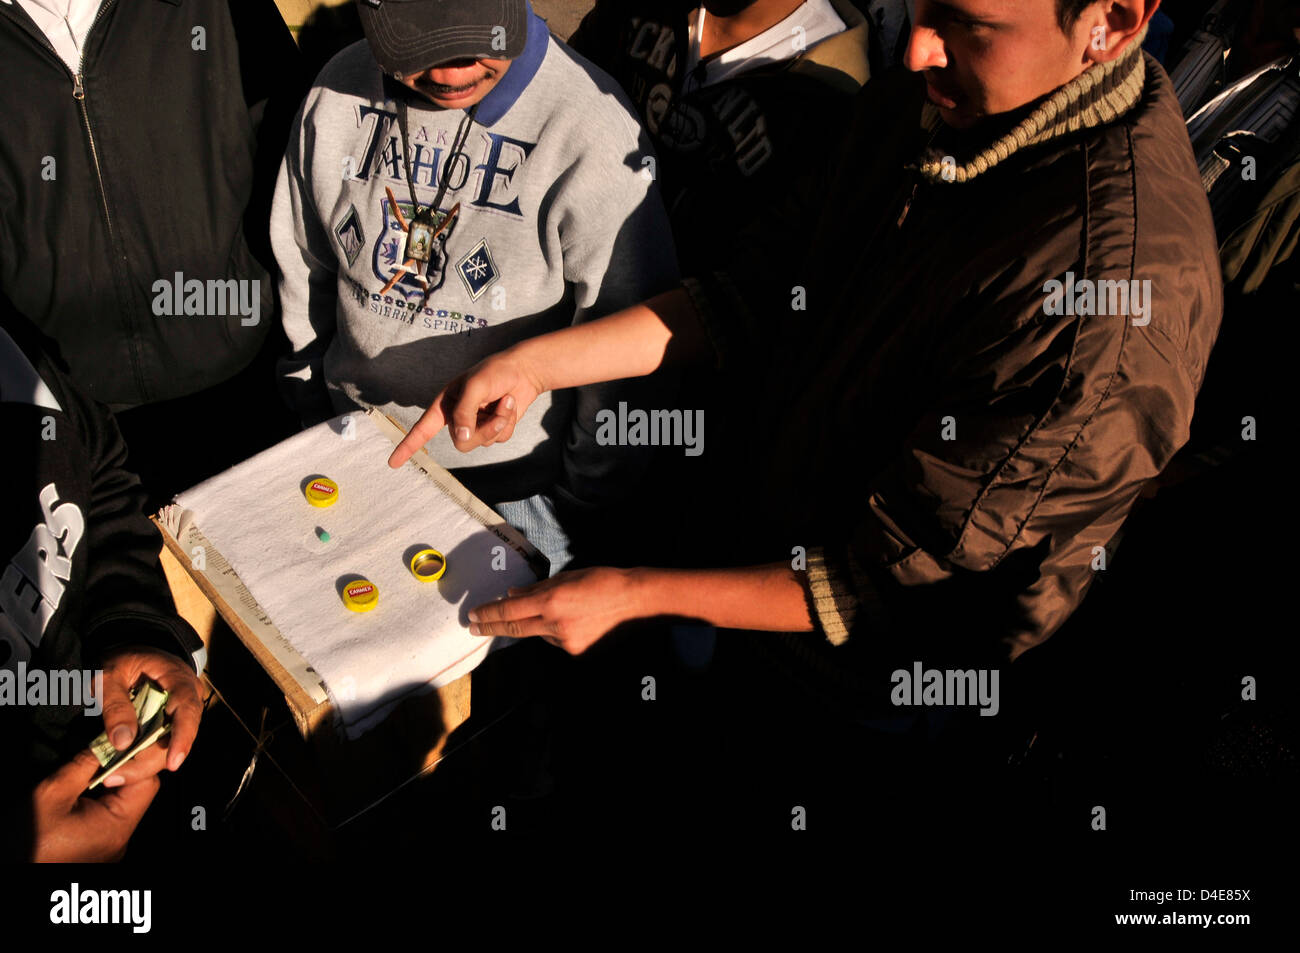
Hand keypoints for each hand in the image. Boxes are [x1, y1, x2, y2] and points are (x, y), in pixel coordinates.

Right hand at [31, 750, 160, 861]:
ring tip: (89, 772)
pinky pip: (109, 818)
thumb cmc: (26, 837)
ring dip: (109, 784)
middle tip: (101, 754)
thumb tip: (104, 742)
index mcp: (117, 825)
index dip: (134, 759)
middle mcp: (121, 838)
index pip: (146, 782)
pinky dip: (100, 800)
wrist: (12, 867)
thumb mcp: (54, 791)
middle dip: (121, 770)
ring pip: (122, 804)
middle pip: (136, 793)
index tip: (118, 743)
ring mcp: (111, 845)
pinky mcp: (99, 847)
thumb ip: (84, 764)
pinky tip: (84, 791)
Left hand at [98, 646, 201, 780]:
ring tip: (111, 775)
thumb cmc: (121, 661)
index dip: (182, 737)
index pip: (187, 710)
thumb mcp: (108, 675)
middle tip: (115, 776)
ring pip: (169, 745)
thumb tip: (123, 742)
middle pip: (177, 736)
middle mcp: (189, 698)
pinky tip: (119, 767)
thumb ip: (114, 705)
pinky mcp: (170, 724)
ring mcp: (182, 712)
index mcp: (179, 679)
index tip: (173, 763)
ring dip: (142, 763)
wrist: (131, 654)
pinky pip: (161, 745)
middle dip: (148, 761)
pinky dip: (141, 758)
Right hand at [388, 346, 546, 467]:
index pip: (422, 429)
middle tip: (497, 413)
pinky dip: (508, 422)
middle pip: (462, 442)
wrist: (524, 370)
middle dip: (483, 430)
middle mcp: (458, 417)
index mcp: (445, 404)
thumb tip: (461, 437)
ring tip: (505, 401)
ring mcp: (476, 424)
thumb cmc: (495, 372)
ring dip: (499, 423)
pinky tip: (510, 404)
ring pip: (483, 442)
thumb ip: (465, 412)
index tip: (393, 463)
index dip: (408, 446)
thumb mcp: (475, 386)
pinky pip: (499, 438)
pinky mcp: (494, 428)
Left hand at [467, 567, 645, 654]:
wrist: (637, 603)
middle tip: (473, 627)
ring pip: (539, 633)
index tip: (472, 615)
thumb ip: (538, 589)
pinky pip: (556, 641)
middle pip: (515, 628)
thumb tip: (512, 595)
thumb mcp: (568, 577)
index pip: (510, 610)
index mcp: (552, 601)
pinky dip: (557, 631)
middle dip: (491, 626)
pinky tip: (575, 620)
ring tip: (561, 610)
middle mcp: (555, 624)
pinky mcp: (576, 652)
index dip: (488, 613)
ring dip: (537, 624)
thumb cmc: (603, 581)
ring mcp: (566, 641)